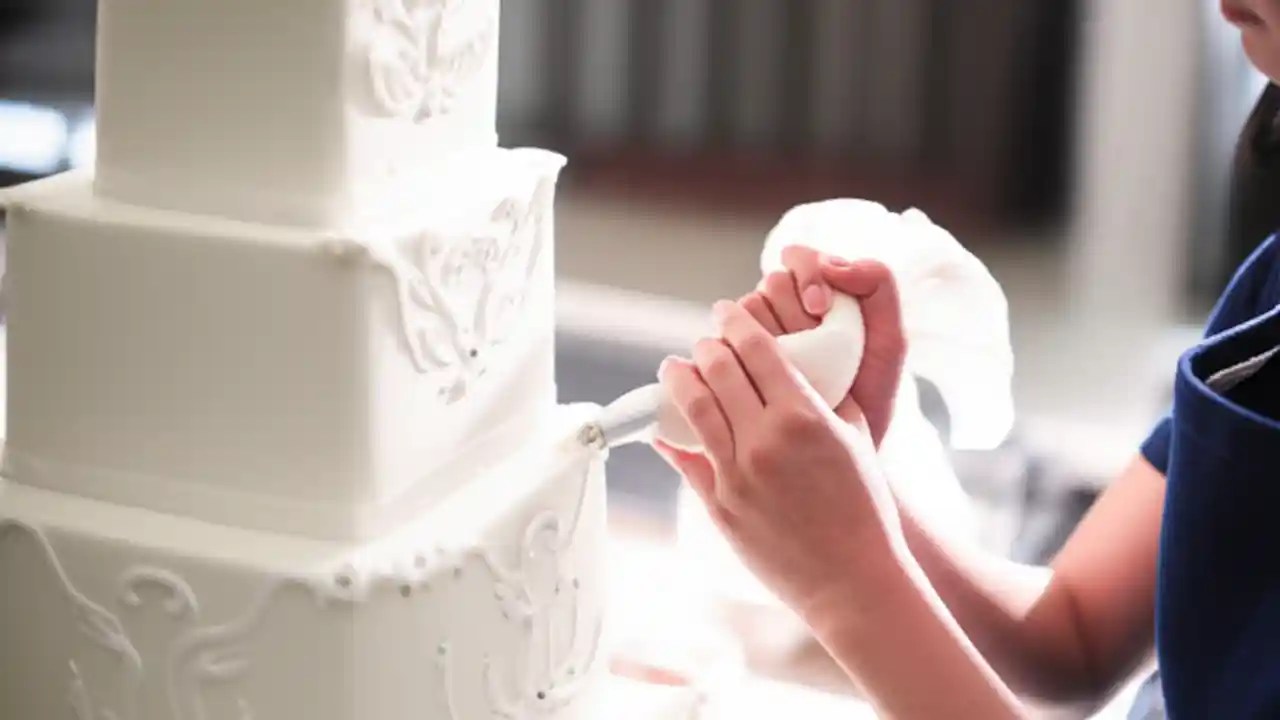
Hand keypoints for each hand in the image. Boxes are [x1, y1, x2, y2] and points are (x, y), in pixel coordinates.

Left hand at [655, 301, 906, 622]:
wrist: (853, 578)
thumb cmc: (862, 505)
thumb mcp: (853, 436)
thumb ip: (821, 394)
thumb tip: (788, 363)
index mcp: (802, 416)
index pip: (756, 347)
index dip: (735, 322)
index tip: (727, 313)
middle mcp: (765, 439)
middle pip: (717, 369)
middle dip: (707, 346)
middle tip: (705, 341)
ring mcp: (737, 473)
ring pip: (692, 407)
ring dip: (679, 379)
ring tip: (675, 368)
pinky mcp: (719, 504)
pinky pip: (686, 458)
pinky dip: (672, 433)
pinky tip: (667, 421)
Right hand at [739, 246, 905, 445]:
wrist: (846, 454)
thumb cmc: (868, 397)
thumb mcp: (887, 344)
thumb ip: (878, 287)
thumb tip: (834, 263)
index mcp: (816, 296)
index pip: (798, 259)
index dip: (806, 273)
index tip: (820, 307)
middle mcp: (781, 312)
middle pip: (770, 284)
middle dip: (788, 304)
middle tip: (809, 338)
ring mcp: (754, 340)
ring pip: (743, 310)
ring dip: (761, 330)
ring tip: (787, 365)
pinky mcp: (732, 367)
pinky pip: (720, 344)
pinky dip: (731, 353)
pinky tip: (749, 375)